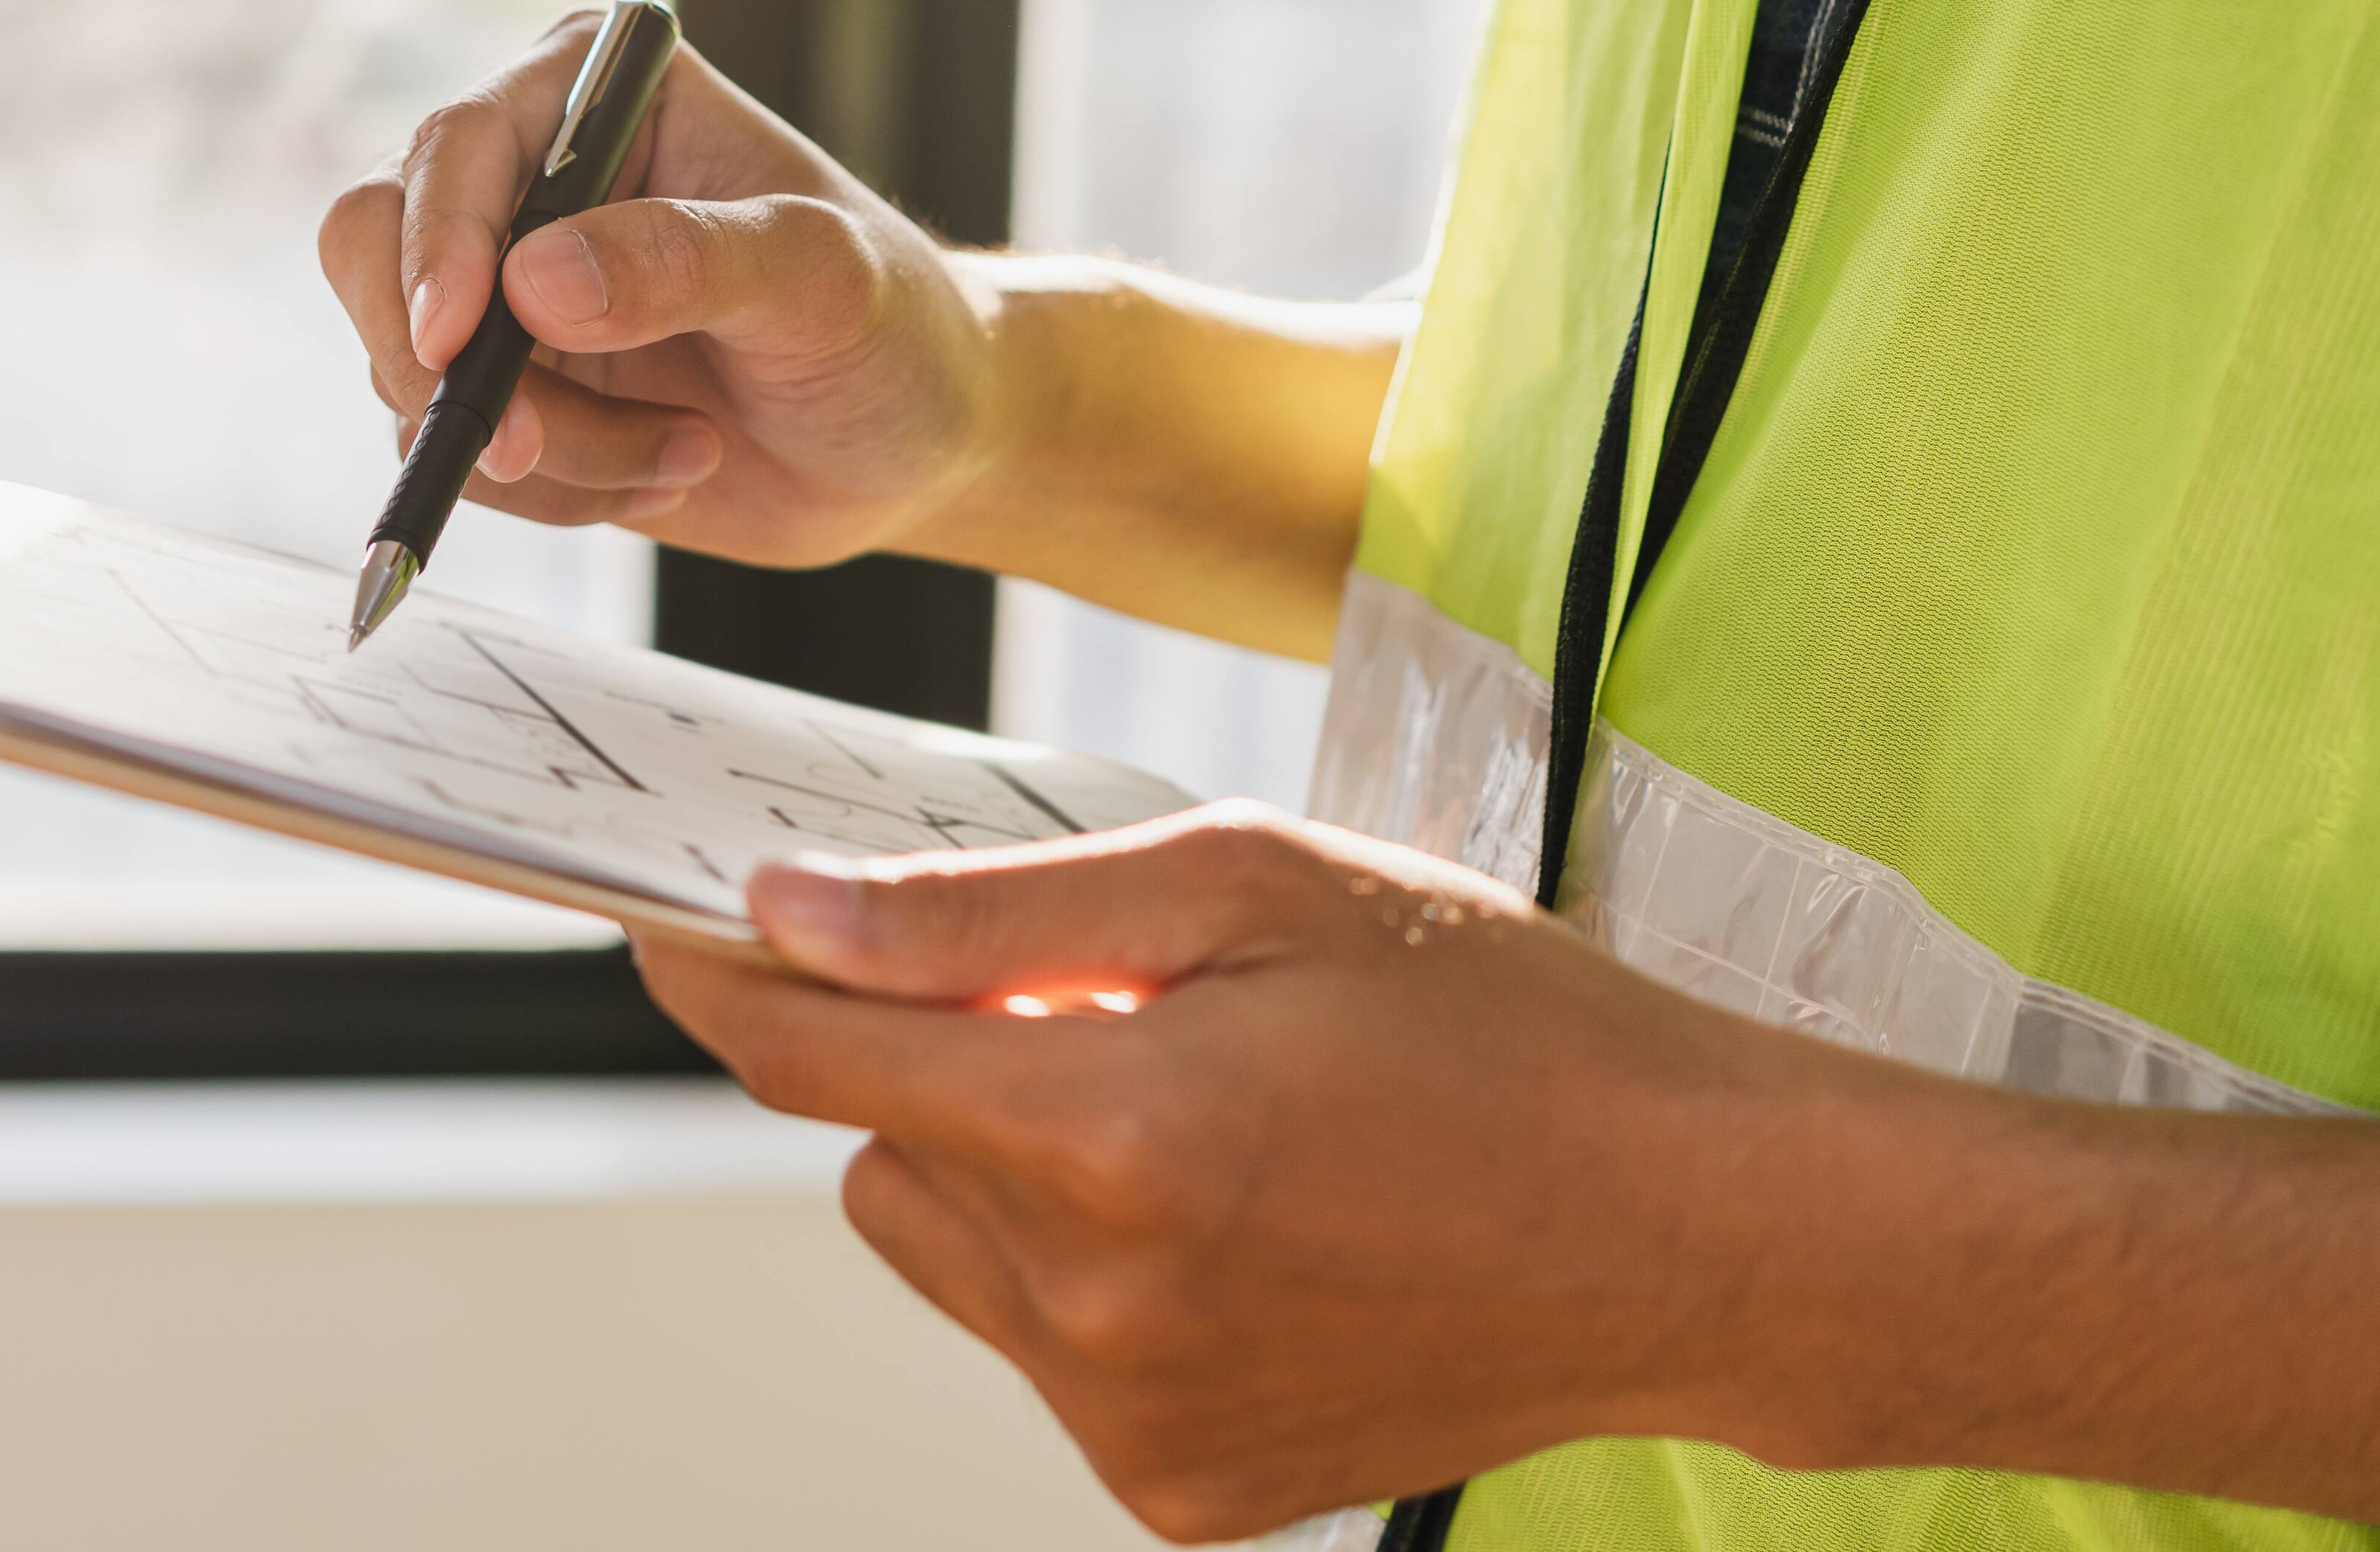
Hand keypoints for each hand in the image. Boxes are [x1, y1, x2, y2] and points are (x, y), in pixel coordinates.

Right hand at [317, 10, 998, 566]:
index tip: (453, 344)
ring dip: (547, 447)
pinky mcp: (508, 392)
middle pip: (372, 245)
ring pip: (413, 376)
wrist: (920, 441)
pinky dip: (554, 491)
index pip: (457, 147)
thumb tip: (534, 284)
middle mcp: (531, 177)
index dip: (435, 244)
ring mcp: (507, 290)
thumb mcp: (822, 280)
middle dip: (444, 364)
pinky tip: (665, 469)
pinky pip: (458, 458)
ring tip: (688, 445)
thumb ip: (686, 262)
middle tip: (528, 442)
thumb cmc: (895, 327)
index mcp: (597, 93)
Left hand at [641, 814, 2379, 1540]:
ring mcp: (1138, 1424)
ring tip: (1195, 1115)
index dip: (728, 974)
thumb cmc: (1503, 1029)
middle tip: (1099, 1007)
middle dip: (936, 1066)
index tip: (679, 922)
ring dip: (1011, 1173)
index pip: (809, 1057)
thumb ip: (987, 915)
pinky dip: (1087, 1274)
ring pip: (948, 1255)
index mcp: (1114, 1143)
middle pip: (872, 1158)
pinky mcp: (1182, 1491)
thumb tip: (785, 914)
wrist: (1700, 1230)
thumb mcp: (1251, 887)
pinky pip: (1041, 1348)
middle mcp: (1100, 1311)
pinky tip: (1240, 1222)